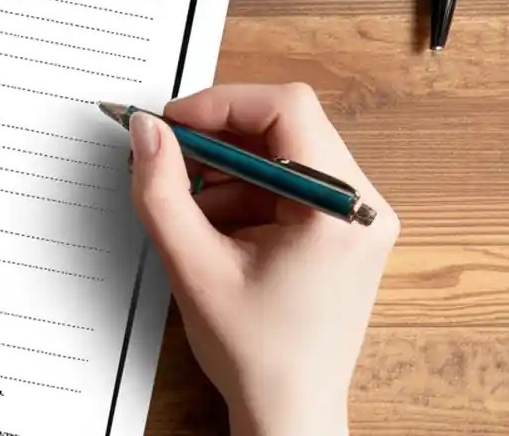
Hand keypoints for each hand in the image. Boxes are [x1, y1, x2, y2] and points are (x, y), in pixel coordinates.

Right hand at [128, 84, 398, 435]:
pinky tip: (213, 229)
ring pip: (281, 152)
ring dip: (226, 169)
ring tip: (190, 212)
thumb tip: (147, 132)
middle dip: (218, 137)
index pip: (287, 109)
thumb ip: (161, 191)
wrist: (288, 408)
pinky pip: (286, 181)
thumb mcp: (193, 266)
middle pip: (285, 126)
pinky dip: (242, 192)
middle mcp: (361, 204)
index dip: (221, 103)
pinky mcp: (339, 228)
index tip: (174, 124)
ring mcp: (355, 216)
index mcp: (338, 211)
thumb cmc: (255, 354)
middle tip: (169, 158)